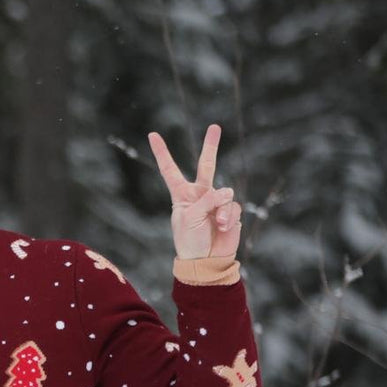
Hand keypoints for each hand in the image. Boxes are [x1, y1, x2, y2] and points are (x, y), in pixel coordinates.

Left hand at [148, 125, 241, 260]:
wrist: (206, 260)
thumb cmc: (190, 241)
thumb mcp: (191, 218)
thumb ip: (207, 200)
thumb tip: (227, 190)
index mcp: (181, 195)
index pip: (170, 170)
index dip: (162, 152)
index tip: (152, 134)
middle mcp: (199, 194)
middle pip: (206, 165)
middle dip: (211, 146)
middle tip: (215, 126)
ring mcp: (216, 202)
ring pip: (224, 193)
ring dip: (221, 209)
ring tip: (216, 223)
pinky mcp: (231, 211)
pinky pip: (233, 206)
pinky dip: (229, 216)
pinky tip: (224, 227)